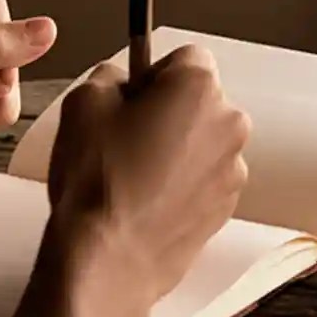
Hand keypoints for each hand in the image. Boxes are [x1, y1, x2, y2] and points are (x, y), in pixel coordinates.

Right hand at [45, 45, 250, 304]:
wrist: (107, 259)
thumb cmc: (97, 182)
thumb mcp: (83, 102)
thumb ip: (110, 75)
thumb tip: (122, 81)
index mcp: (198, 88)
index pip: (185, 57)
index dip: (153, 74)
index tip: (130, 95)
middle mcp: (227, 125)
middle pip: (198, 101)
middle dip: (167, 111)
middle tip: (124, 136)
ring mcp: (232, 171)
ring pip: (201, 142)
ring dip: (175, 149)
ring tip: (131, 175)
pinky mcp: (225, 209)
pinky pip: (202, 180)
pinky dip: (180, 184)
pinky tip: (144, 200)